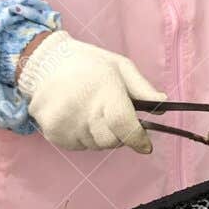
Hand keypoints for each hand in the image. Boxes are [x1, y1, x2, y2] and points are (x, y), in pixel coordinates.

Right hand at [17, 30, 163, 153]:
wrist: (45, 62)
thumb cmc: (88, 64)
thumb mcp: (120, 67)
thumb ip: (142, 88)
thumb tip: (162, 104)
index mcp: (104, 90)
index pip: (124, 126)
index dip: (138, 139)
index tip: (146, 146)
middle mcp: (83, 109)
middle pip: (112, 141)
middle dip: (120, 134)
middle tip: (113, 115)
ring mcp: (65, 123)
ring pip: (96, 145)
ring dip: (100, 135)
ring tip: (91, 111)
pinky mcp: (52, 132)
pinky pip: (78, 146)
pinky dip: (82, 137)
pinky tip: (77, 117)